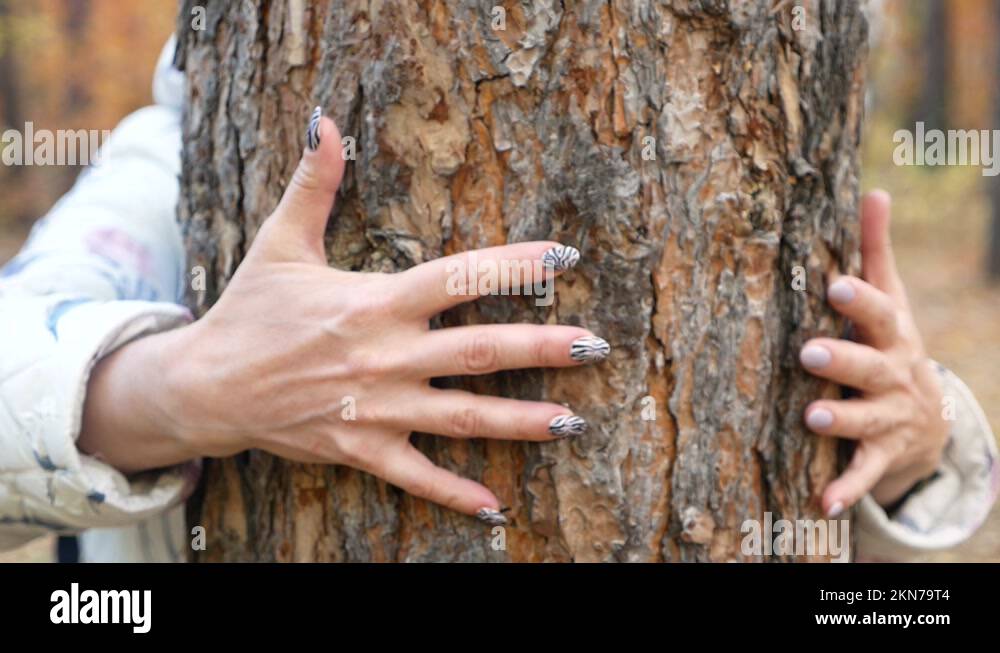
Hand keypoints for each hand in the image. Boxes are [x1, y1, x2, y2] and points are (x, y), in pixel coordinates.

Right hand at [80, 108, 608, 524]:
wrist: (205, 387)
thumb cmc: (248, 312)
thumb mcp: (280, 242)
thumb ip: (314, 184)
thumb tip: (327, 122)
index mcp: (374, 302)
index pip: (459, 277)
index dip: (515, 265)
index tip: (565, 257)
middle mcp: (384, 356)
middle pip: (480, 351)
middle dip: (543, 348)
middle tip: (596, 346)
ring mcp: (376, 408)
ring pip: (464, 417)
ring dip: (522, 421)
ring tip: (574, 422)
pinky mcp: (361, 448)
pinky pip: (417, 474)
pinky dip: (456, 493)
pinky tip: (498, 505)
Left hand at [799, 190, 948, 515]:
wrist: (930, 418)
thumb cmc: (892, 344)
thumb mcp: (893, 300)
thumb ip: (876, 251)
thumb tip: (874, 189)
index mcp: (892, 333)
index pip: (878, 311)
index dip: (859, 298)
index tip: (834, 283)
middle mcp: (894, 373)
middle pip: (870, 364)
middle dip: (842, 359)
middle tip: (808, 353)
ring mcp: (891, 415)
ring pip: (866, 418)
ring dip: (841, 419)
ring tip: (812, 416)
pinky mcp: (885, 454)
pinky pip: (866, 472)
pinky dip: (847, 488)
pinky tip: (825, 504)